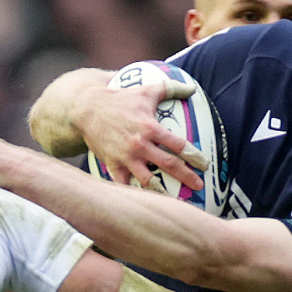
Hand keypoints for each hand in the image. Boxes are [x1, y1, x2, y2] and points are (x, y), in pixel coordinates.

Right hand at [72, 79, 207, 190]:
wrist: (87, 108)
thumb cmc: (120, 98)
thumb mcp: (146, 90)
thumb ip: (170, 89)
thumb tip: (192, 89)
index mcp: (150, 128)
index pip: (178, 145)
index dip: (193, 156)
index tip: (204, 165)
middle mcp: (139, 145)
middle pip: (168, 165)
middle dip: (186, 177)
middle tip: (199, 185)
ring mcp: (125, 157)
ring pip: (148, 180)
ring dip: (163, 191)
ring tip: (174, 201)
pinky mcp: (112, 165)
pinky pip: (125, 185)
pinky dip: (134, 194)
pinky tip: (146, 203)